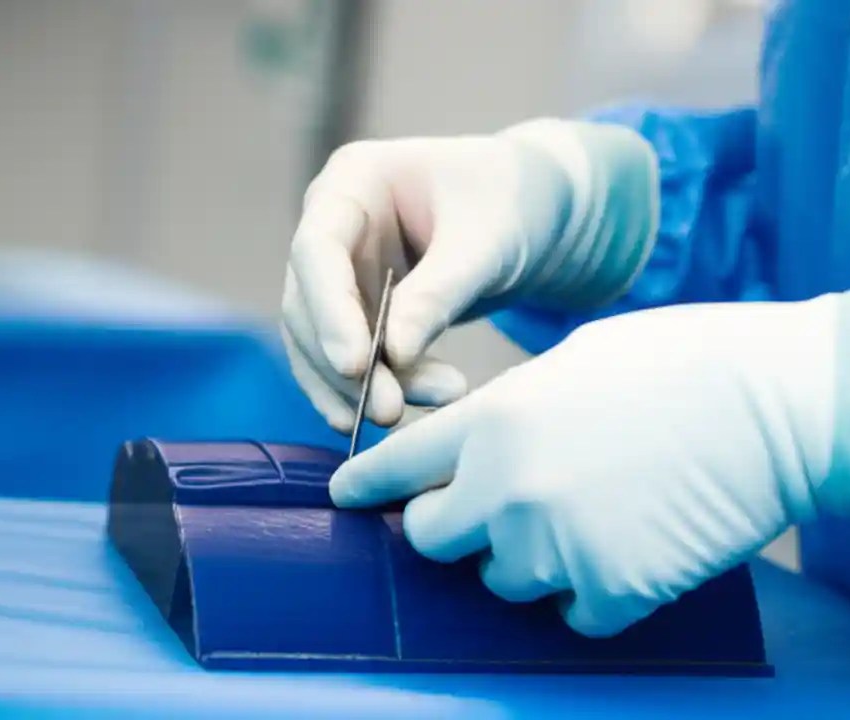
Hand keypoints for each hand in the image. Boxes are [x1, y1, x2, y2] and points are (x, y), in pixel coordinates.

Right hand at [281, 119, 656, 431]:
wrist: (538, 209)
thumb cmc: (513, 201)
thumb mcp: (486, 241)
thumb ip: (438, 293)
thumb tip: (393, 356)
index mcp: (354, 180)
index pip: (317, 250)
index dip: (329, 312)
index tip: (355, 367)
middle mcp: (335, 223)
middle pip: (311, 303)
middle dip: (345, 364)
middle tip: (389, 411)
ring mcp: (344, 268)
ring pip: (323, 340)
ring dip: (360, 386)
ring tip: (416, 412)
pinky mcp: (362, 307)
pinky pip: (350, 355)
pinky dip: (371, 388)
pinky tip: (399, 417)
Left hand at [329, 299, 837, 635]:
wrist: (777, 404)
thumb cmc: (680, 363)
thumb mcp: (571, 362)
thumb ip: (507, 413)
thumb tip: (473, 454)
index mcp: (494, 420)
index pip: (397, 466)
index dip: (367, 485)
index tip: (347, 498)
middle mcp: (507, 489)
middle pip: (431, 539)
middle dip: (452, 527)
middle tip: (500, 508)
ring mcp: (556, 547)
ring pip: (501, 582)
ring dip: (530, 559)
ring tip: (593, 514)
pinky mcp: (612, 592)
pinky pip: (571, 614)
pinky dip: (592, 592)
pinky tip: (631, 548)